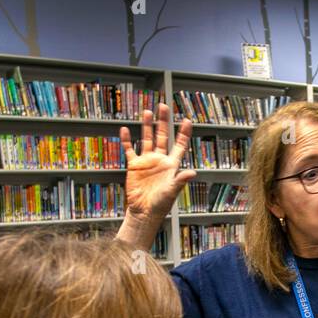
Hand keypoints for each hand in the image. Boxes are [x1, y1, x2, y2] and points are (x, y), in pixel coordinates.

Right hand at [120, 104, 195, 222]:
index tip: (187, 120)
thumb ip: (180, 180)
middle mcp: (159, 160)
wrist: (144, 211)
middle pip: (162, 136)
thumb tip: (192, 172)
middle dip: (163, 122)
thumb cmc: (161, 204)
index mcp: (171, 165)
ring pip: (147, 139)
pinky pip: (130, 150)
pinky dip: (127, 140)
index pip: (179, 145)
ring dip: (147, 126)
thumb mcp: (172, 191)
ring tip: (147, 112)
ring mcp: (147, 161)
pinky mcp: (134, 165)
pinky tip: (124, 129)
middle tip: (163, 106)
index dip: (184, 133)